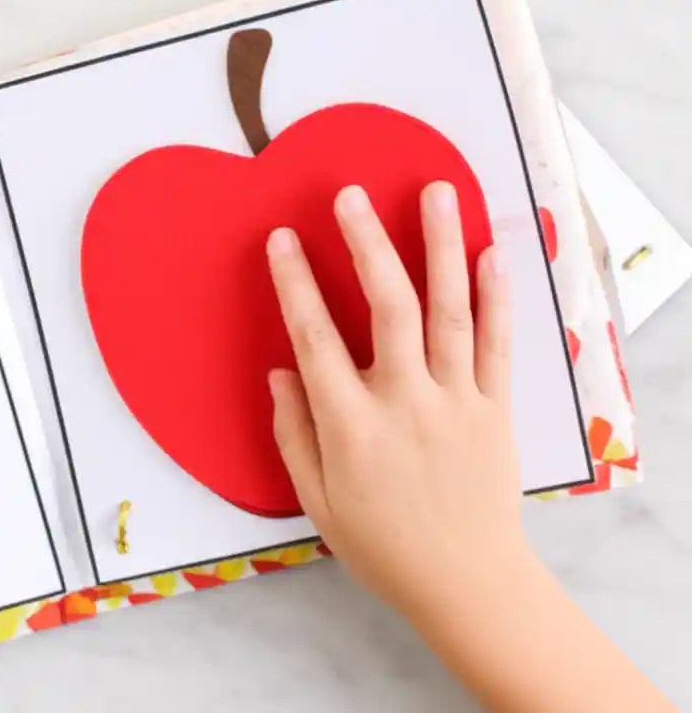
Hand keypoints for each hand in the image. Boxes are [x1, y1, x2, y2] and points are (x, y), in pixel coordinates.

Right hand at [266, 182, 525, 614]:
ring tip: (436, 193)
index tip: (283, 239)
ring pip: (449, 312)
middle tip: (351, 195)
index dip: (296, 284)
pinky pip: (497, 344)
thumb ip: (295, 434)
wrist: (466, 583)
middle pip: (388, 308)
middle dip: (368, 244)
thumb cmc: (383, 547)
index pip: (316, 339)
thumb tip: (280, 372)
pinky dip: (497, 296)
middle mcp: (406, 403)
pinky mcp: (496, 410)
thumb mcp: (318, 501)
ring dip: (440, 247)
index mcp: (352, 427)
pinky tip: (491, 251)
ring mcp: (457, 402)